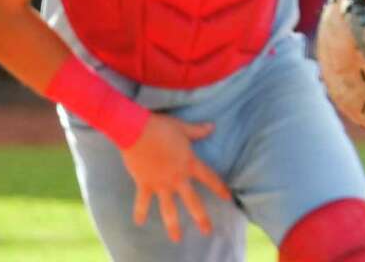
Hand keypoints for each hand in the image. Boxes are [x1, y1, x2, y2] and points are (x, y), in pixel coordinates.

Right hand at [121, 115, 230, 242]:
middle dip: (201, 218)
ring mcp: (160, 183)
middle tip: (208, 231)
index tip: (229, 198)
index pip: (210, 178)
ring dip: (172, 225)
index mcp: (189, 163)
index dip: (220, 188)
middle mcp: (177, 177)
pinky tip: (138, 223)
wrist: (136, 131)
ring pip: (168, 209)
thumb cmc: (161, 127)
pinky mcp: (144, 184)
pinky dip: (140, 212)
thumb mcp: (183, 128)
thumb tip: (213, 126)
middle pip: (193, 201)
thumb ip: (198, 131)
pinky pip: (142, 202)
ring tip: (177, 239)